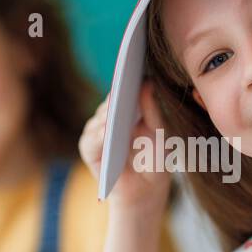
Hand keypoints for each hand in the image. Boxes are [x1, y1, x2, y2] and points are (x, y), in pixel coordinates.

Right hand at [79, 82, 171, 211]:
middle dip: (118, 92)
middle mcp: (109, 118)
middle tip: (125, 79)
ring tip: (116, 107)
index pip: (126, 87)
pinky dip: (98, 137)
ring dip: (107, 114)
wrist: (145, 193)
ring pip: (99, 119)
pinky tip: (107, 132)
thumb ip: (154, 112)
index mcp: (128, 110)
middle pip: (111, 101)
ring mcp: (97, 134)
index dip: (129, 73)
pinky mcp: (90, 151)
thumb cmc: (155, 161)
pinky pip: (91, 141)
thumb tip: (148, 83)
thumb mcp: (161, 136)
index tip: (137, 57)